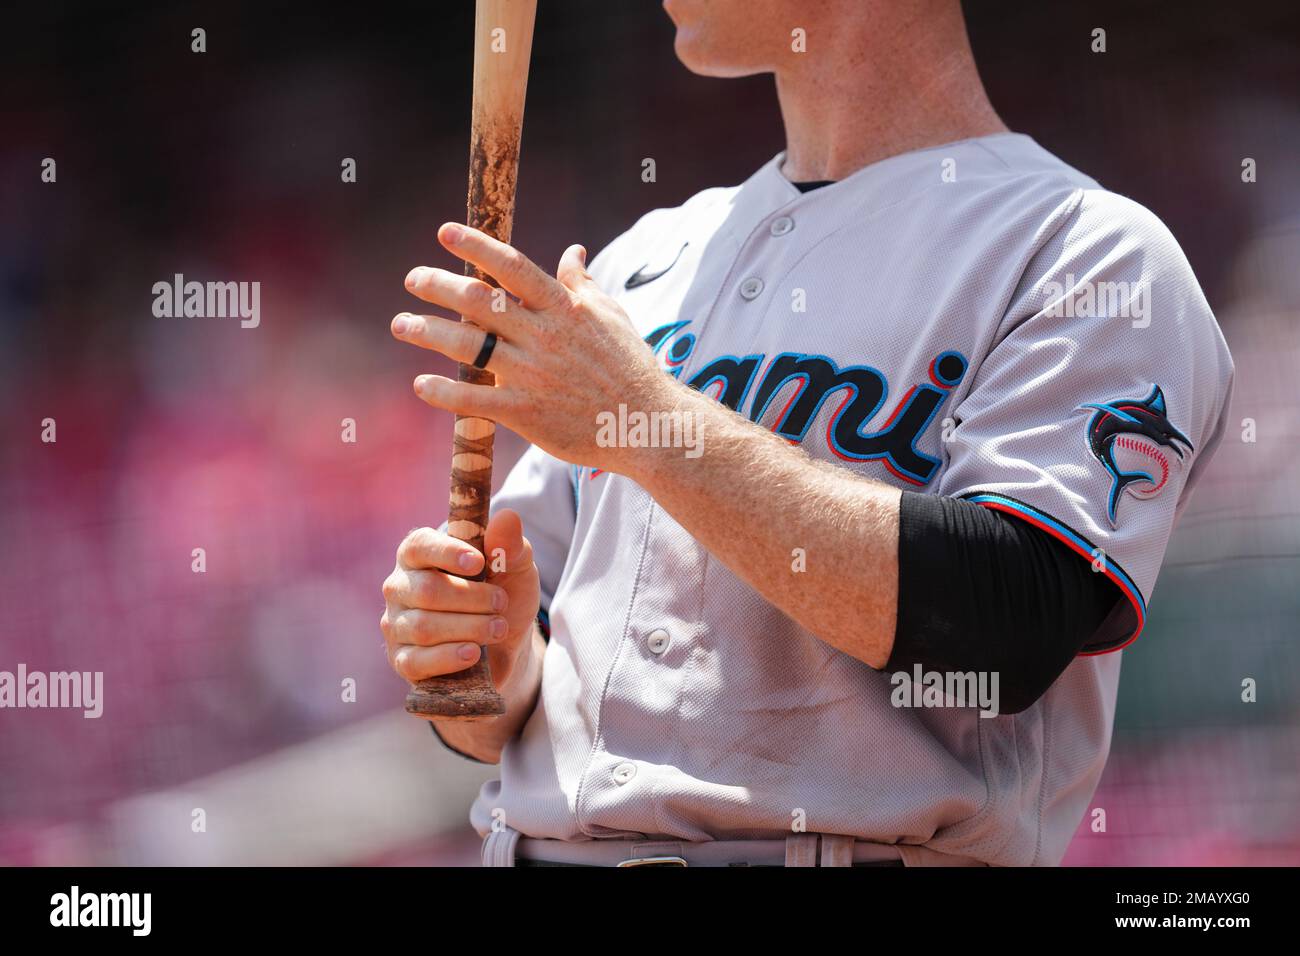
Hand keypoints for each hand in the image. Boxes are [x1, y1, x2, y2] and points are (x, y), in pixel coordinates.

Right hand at [380, 509, 540, 704]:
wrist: (505, 647)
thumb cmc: (503, 596)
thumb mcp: (516, 569)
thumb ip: (511, 545)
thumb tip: (507, 518)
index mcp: (419, 555)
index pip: (420, 546)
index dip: (447, 553)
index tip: (478, 562)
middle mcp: (399, 587)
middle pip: (427, 590)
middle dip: (472, 598)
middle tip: (501, 603)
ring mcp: (397, 625)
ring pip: (424, 626)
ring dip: (469, 628)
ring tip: (498, 628)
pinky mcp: (402, 660)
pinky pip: (415, 661)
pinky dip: (448, 657)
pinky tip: (472, 653)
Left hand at [391, 223, 671, 471]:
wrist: (646, 424)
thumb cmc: (630, 367)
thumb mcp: (611, 316)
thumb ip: (581, 284)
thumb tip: (572, 251)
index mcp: (564, 308)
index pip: (512, 267)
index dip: (476, 246)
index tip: (445, 233)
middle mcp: (544, 336)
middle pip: (480, 302)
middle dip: (438, 285)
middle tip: (413, 278)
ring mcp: (533, 375)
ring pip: (469, 346)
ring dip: (428, 331)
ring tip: (402, 324)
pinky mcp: (527, 414)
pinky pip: (474, 400)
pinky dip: (444, 392)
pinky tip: (421, 385)